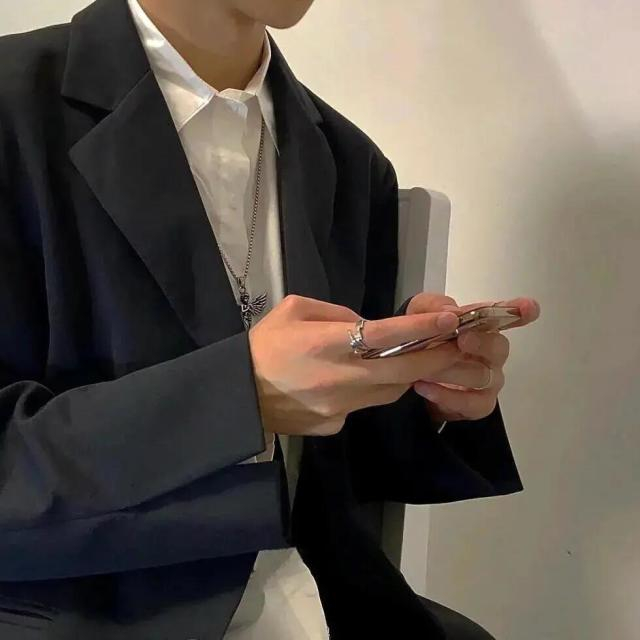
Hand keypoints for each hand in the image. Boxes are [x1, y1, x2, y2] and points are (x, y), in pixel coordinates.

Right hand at [248, 295, 463, 435]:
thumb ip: (335, 313)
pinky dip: (374, 390)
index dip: (421, 328)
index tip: (450, 320)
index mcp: (326, 344)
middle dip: (434, 359)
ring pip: (389, 392)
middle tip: (456, 345)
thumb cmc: (264, 345)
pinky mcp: (333, 425)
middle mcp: (339, 378)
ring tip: (416, 358)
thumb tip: (366, 325)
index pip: (385, 335)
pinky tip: (363, 380)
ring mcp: (338, 407)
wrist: (237, 394)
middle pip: (401, 371)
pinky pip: (365, 405)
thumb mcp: (294, 310)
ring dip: (406, 376)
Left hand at [406, 294, 540, 421]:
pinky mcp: (479, 403)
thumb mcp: (418, 315)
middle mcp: (491, 353)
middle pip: (499, 347)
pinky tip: (423, 387)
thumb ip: (432, 307)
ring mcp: (489, 380)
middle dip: (482, 343)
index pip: (505, 316)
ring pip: (483, 376)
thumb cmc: (424, 342)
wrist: (410, 376)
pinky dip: (445, 396)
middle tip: (461, 340)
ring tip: (425, 368)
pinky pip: (470, 402)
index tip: (529, 308)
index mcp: (481, 327)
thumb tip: (450, 312)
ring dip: (452, 371)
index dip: (519, 312)